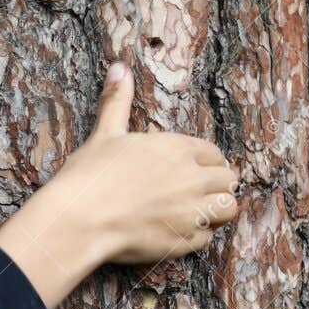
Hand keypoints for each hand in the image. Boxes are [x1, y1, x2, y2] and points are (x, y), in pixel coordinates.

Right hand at [0, 60, 239, 308]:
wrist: (80, 220)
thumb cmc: (90, 176)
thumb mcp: (104, 134)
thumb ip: (117, 101)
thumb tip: (118, 67)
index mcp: (176, 149)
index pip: (213, 153)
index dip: (207, 162)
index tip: (197, 170)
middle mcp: (192, 178)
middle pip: (229, 180)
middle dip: (218, 185)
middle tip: (199, 193)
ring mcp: (191, 212)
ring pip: (228, 209)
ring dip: (216, 210)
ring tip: (197, 213)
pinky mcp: (183, 242)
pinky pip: (206, 239)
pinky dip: (196, 236)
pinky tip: (178, 233)